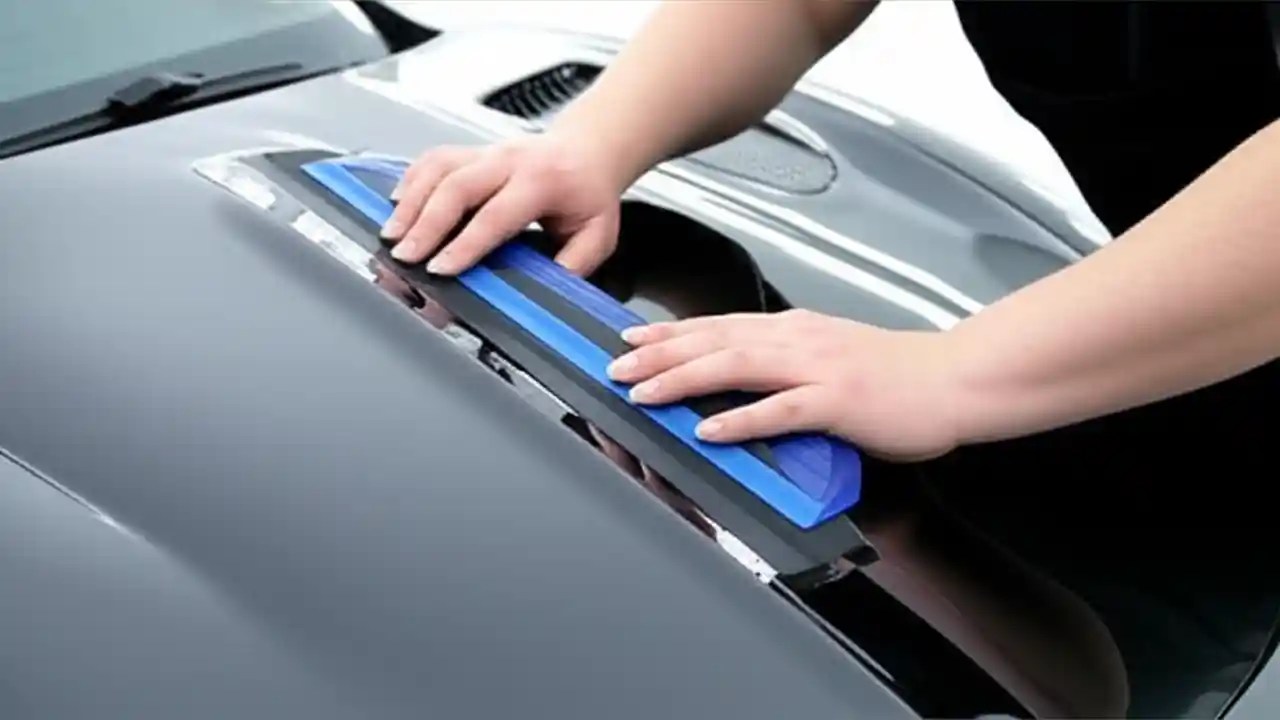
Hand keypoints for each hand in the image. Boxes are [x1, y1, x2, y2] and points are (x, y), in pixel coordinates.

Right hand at [379, 131, 622, 275]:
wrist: (588, 151)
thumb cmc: (589, 195)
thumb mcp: (598, 235)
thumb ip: (571, 265)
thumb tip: (541, 293)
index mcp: (543, 181)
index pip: (496, 214)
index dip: (465, 243)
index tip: (441, 268)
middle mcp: (510, 160)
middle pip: (457, 185)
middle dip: (425, 223)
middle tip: (404, 255)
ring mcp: (487, 151)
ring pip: (438, 168)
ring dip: (411, 201)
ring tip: (392, 235)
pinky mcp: (470, 151)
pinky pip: (433, 160)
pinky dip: (410, 181)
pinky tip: (397, 205)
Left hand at [607, 309, 960, 461]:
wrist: (954, 380)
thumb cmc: (897, 375)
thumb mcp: (831, 357)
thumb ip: (787, 366)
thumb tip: (742, 386)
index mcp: (794, 331)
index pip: (719, 326)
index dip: (670, 332)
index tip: (630, 337)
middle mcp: (798, 341)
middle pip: (715, 341)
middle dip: (659, 353)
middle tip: (616, 364)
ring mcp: (817, 369)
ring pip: (736, 367)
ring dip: (684, 378)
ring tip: (645, 391)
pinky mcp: (838, 402)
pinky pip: (781, 410)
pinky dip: (741, 419)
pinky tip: (710, 428)